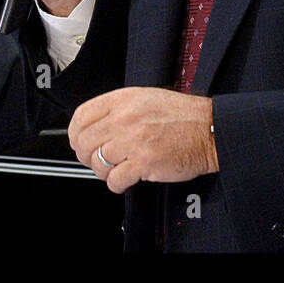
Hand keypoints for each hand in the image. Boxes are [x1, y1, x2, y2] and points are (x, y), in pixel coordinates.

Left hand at [70, 87, 217, 193]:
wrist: (209, 129)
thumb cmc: (182, 116)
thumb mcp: (145, 98)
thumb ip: (118, 109)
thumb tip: (95, 126)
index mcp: (122, 100)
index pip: (81, 116)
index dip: (75, 133)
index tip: (78, 142)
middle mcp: (124, 118)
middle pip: (84, 141)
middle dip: (86, 156)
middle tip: (96, 160)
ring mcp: (133, 140)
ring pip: (98, 162)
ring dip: (103, 171)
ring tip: (116, 170)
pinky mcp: (144, 162)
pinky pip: (115, 180)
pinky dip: (117, 184)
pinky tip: (126, 179)